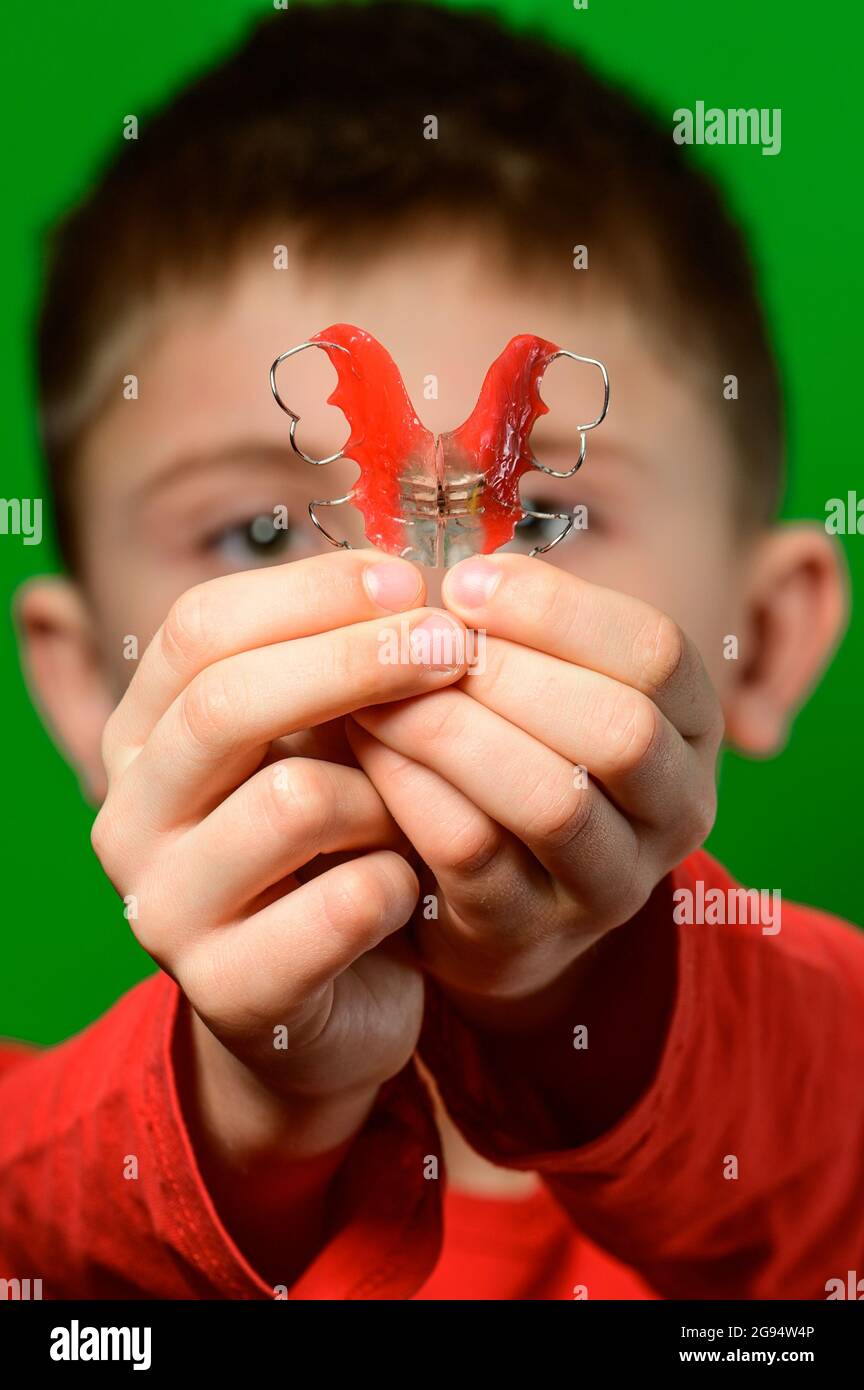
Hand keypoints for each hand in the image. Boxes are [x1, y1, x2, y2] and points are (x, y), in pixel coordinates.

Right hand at [90, 549, 468, 1157]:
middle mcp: (129, 816)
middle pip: (229, 700)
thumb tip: (406, 572)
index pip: (201, 627)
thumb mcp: (321, 742)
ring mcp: (166, 910)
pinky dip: (401, 883)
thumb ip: (334, 665)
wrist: (326, 1004)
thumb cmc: (333, 849)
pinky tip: (410, 888)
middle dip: (359, 660)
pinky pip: (344, 906)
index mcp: (145, 735)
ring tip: (417, 810)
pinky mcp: (230, 992)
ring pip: (294, 799)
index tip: (413, 582)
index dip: (314, 593)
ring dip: (388, 794)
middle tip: (454, 651)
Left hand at [348, 553, 722, 1014]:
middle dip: (508, 673)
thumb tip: (444, 568)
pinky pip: (472, 852)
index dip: (558, 608)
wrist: (502, 910)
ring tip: (378, 690)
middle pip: (621, 729)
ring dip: (451, 731)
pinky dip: (411, 788)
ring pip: (550, 801)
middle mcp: (674, 810)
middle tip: (418, 642)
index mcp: (690, 727)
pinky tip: (367, 746)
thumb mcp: (549, 693)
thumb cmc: (517, 761)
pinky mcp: (529, 934)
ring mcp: (609, 884)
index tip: (464, 583)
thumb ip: (521, 634)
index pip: (658, 652)